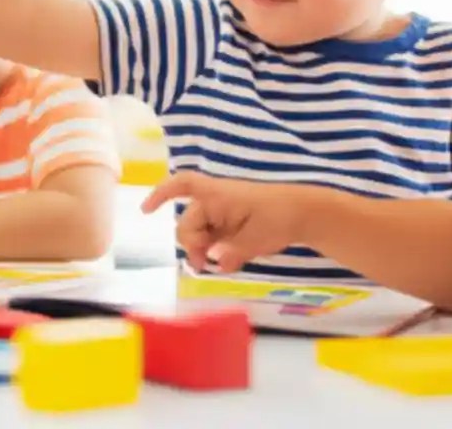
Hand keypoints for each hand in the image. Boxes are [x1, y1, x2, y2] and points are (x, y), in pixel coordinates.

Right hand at [141, 172, 314, 272]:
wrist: (305, 214)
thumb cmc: (279, 216)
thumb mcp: (256, 238)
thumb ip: (232, 251)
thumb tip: (215, 261)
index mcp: (218, 195)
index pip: (183, 185)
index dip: (161, 194)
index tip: (146, 212)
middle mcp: (215, 203)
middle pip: (188, 224)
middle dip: (192, 245)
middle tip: (204, 264)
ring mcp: (222, 214)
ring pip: (199, 234)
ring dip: (202, 250)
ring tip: (214, 265)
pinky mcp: (230, 225)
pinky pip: (212, 238)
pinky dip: (214, 250)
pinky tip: (226, 261)